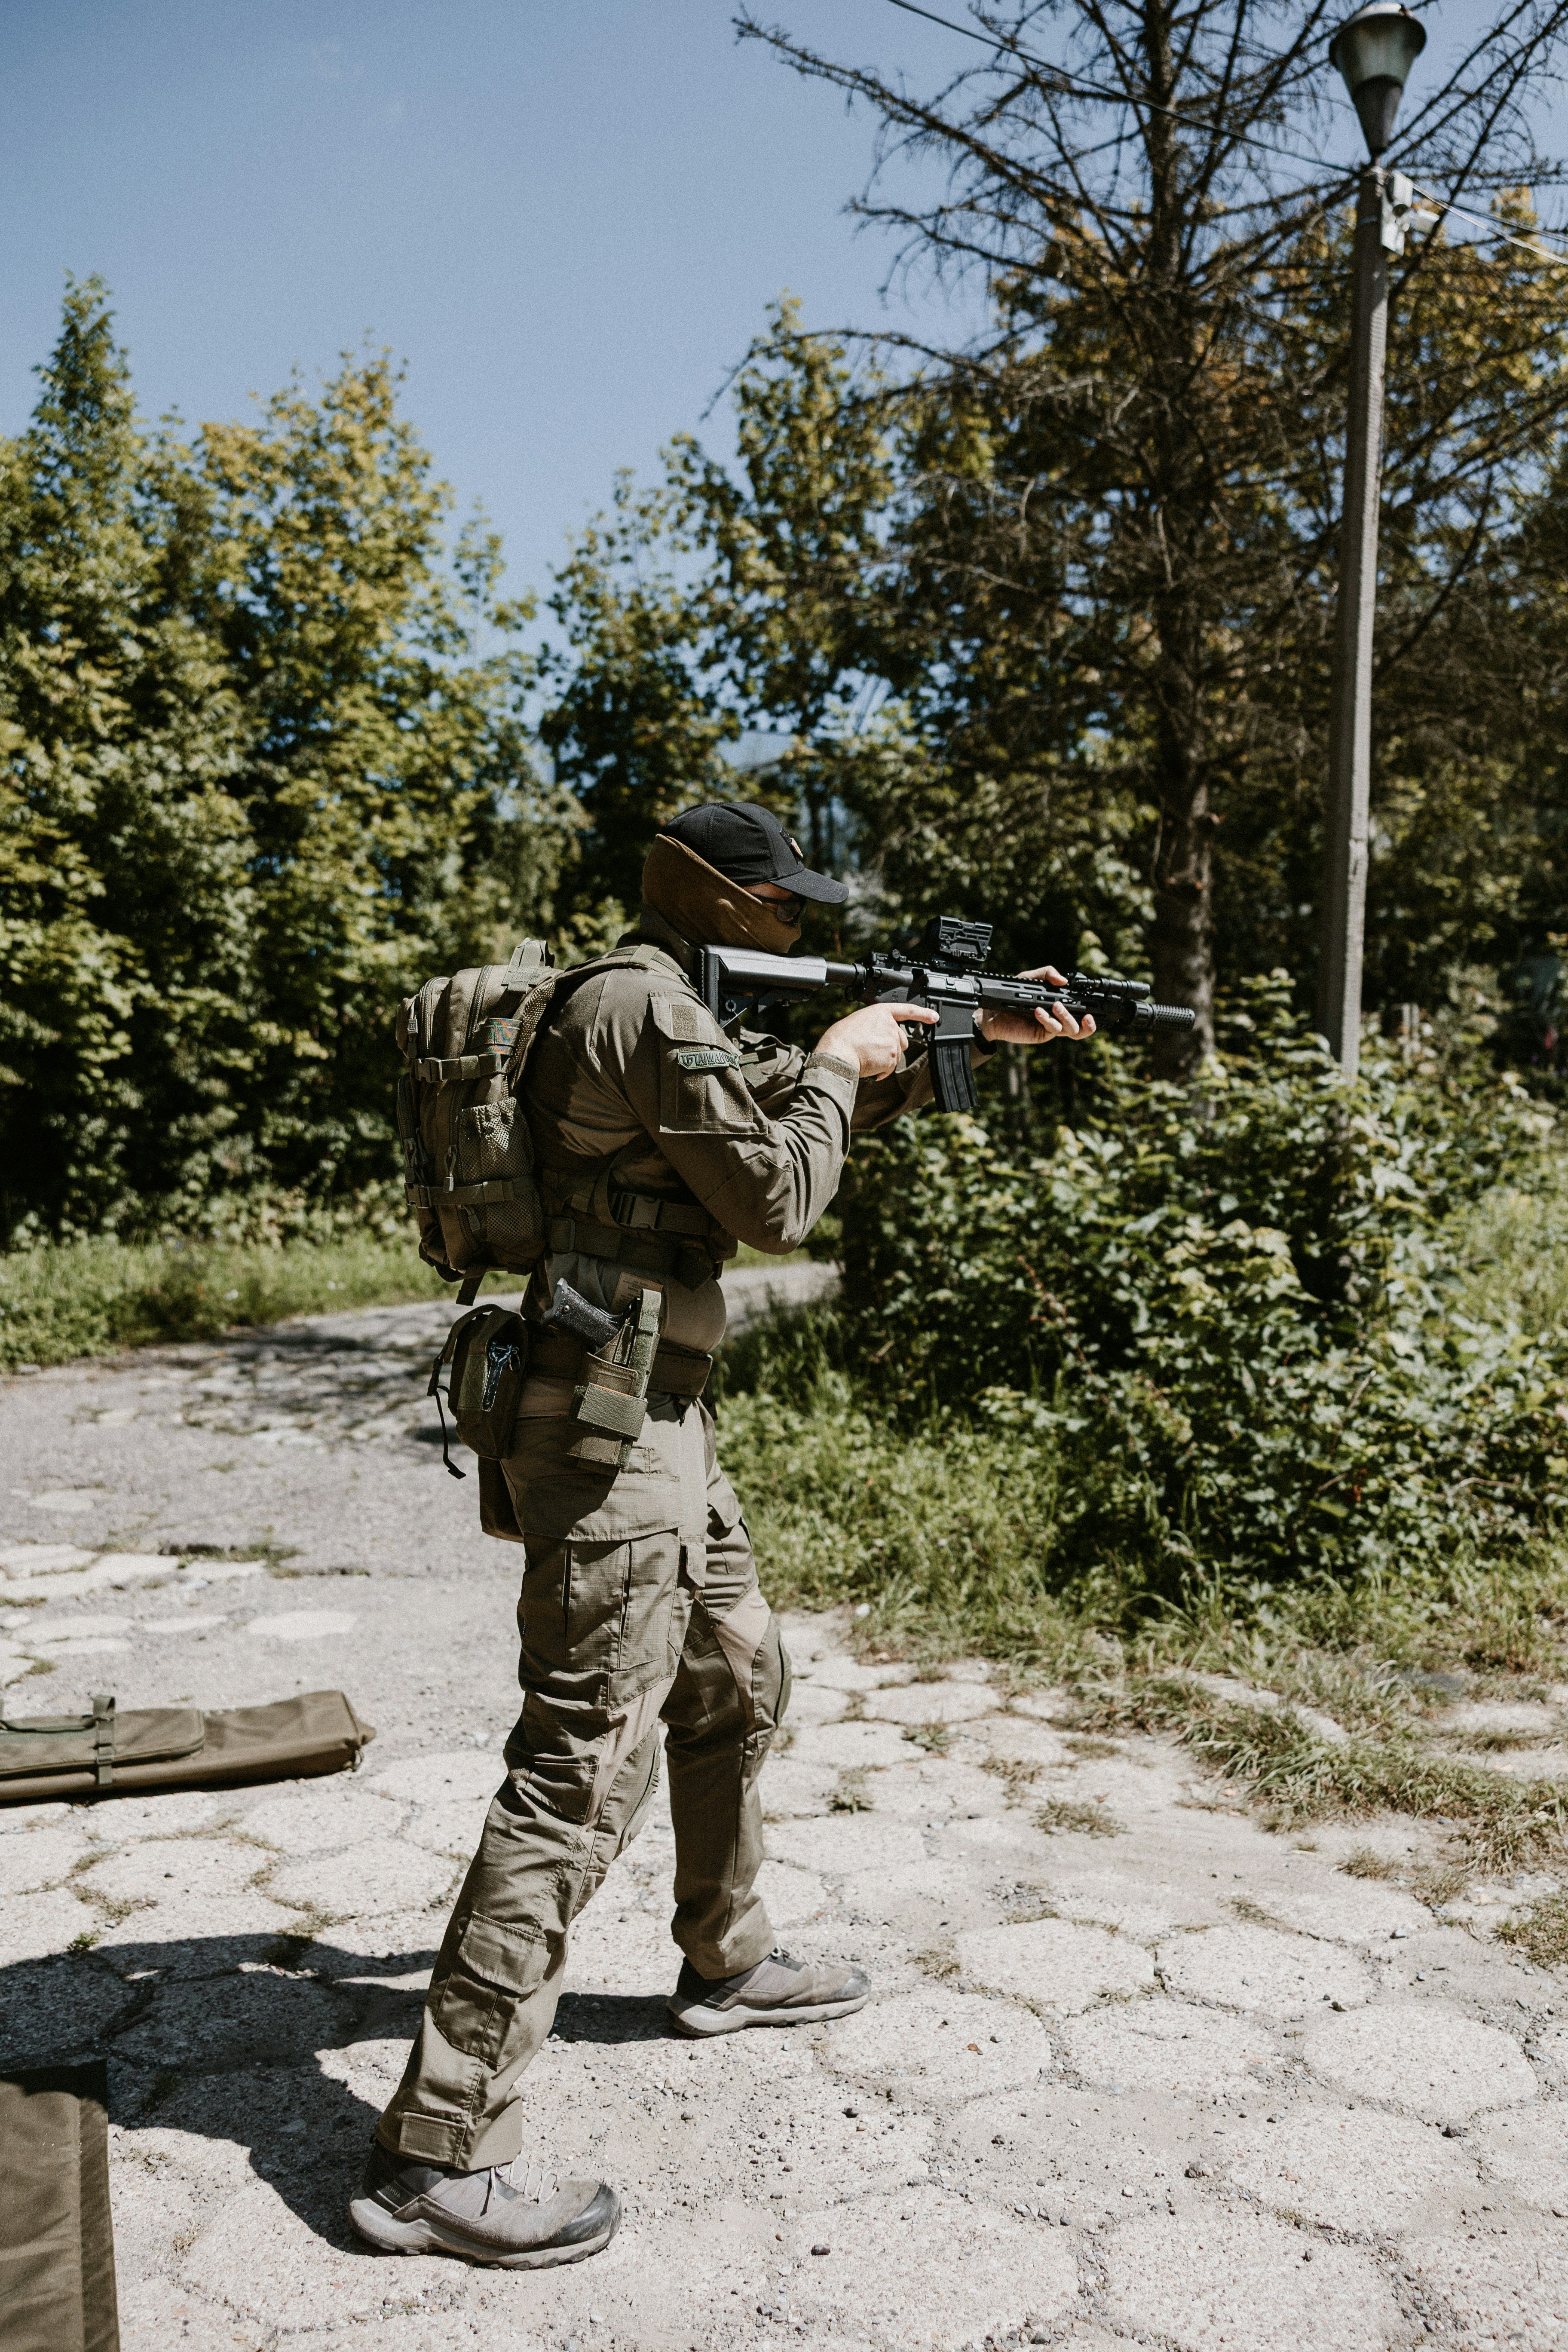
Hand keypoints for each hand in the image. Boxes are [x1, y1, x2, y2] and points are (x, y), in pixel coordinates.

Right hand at [815, 1002, 937, 1079]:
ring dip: (884, 1060)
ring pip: (895, 1055)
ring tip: (866, 1058)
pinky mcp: (892, 1057)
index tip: (934, 1017)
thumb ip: (875, 1025)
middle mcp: (891, 1025)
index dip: (922, 1013)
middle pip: (901, 1040)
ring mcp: (893, 1041)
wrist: (838, 1053)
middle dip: (891, 1048)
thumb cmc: (841, 1038)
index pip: (907, 1010)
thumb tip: (878, 1037)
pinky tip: (868, 1066)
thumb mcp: (859, 1022)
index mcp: (881, 1012)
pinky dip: (880, 1071)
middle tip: (871, 1051)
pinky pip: (889, 1068)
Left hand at [977, 965, 1095, 1046]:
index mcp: (1061, 1006)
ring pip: (1070, 1030)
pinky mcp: (1041, 1035)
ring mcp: (1051, 1028)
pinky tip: (1038, 1011)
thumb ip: (1047, 974)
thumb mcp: (1030, 979)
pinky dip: (1047, 1020)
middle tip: (1086, 1013)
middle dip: (1088, 1023)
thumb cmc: (1013, 996)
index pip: (1081, 1010)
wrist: (994, 1012)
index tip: (1095, 1004)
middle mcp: (1059, 1019)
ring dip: (1067, 1017)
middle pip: (1082, 1028)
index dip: (1091, 1010)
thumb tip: (1063, 980)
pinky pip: (1051, 1029)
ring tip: (1056, 1005)